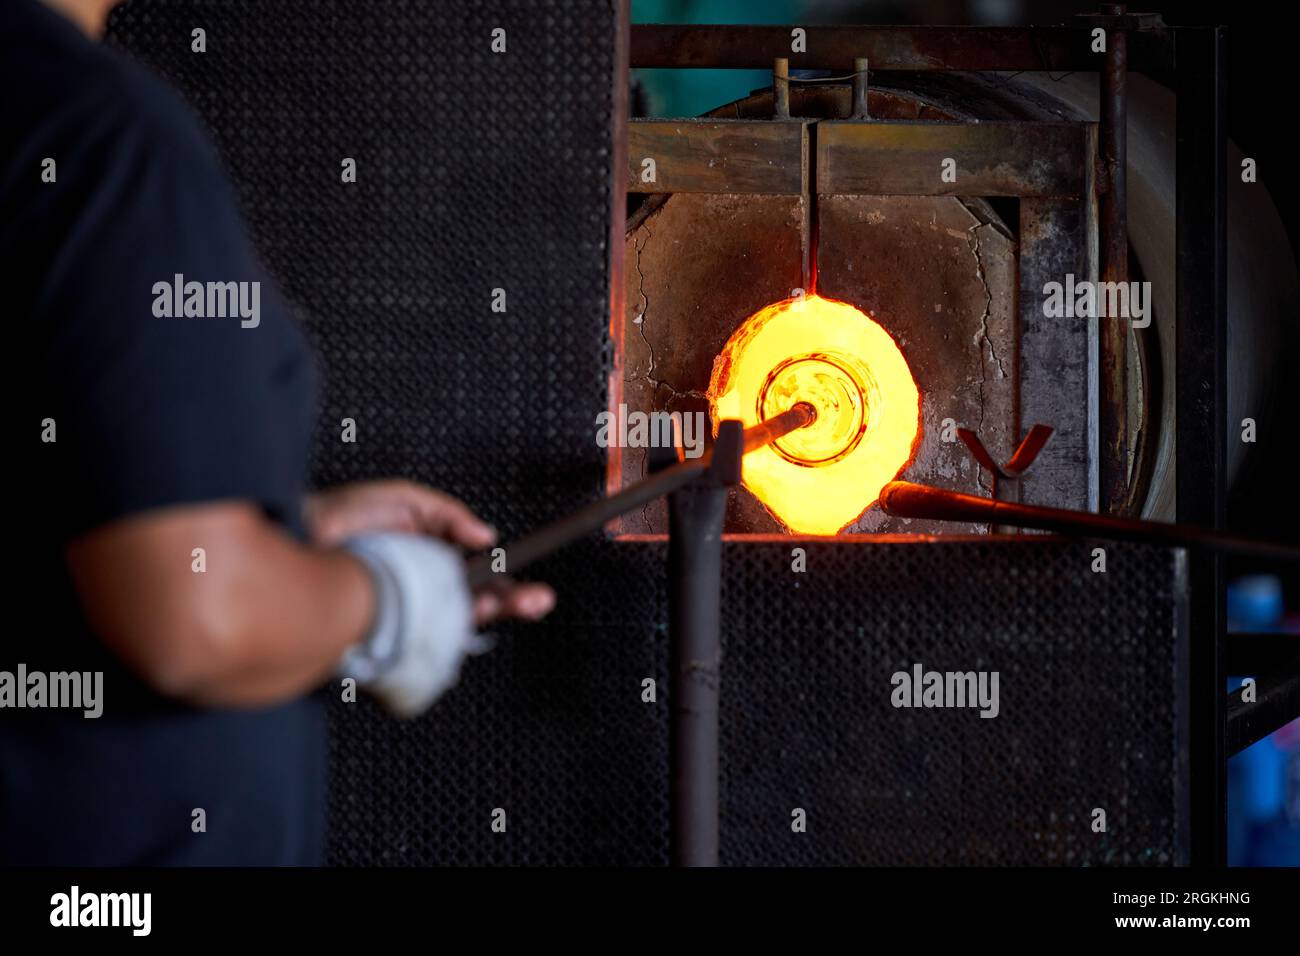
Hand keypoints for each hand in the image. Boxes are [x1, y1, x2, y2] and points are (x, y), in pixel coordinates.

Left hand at [305, 480, 553, 625]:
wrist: (297, 538)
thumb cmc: (341, 516)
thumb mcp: (404, 499)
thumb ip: (449, 514)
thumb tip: (486, 535)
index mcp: (435, 557)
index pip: (483, 575)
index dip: (509, 583)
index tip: (533, 590)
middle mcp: (425, 587)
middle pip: (479, 604)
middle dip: (512, 603)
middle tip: (535, 601)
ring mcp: (408, 611)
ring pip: (458, 624)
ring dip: (484, 616)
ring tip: (496, 603)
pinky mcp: (387, 631)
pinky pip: (423, 640)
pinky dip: (445, 633)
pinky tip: (457, 618)